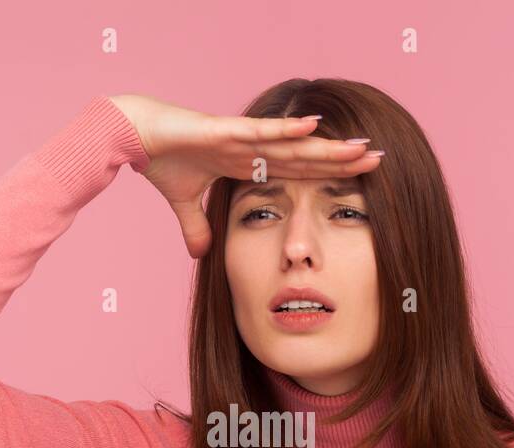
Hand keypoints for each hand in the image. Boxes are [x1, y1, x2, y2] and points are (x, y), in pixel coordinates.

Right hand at [107, 93, 381, 257]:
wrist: (133, 136)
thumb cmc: (158, 160)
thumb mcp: (184, 204)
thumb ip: (196, 226)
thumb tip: (201, 255)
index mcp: (247, 165)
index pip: (298, 173)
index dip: (328, 175)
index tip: (360, 179)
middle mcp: (252, 150)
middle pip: (307, 158)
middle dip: (342, 160)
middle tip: (380, 160)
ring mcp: (241, 139)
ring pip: (293, 145)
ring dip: (327, 147)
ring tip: (362, 146)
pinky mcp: (224, 132)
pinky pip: (261, 133)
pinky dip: (286, 131)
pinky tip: (315, 127)